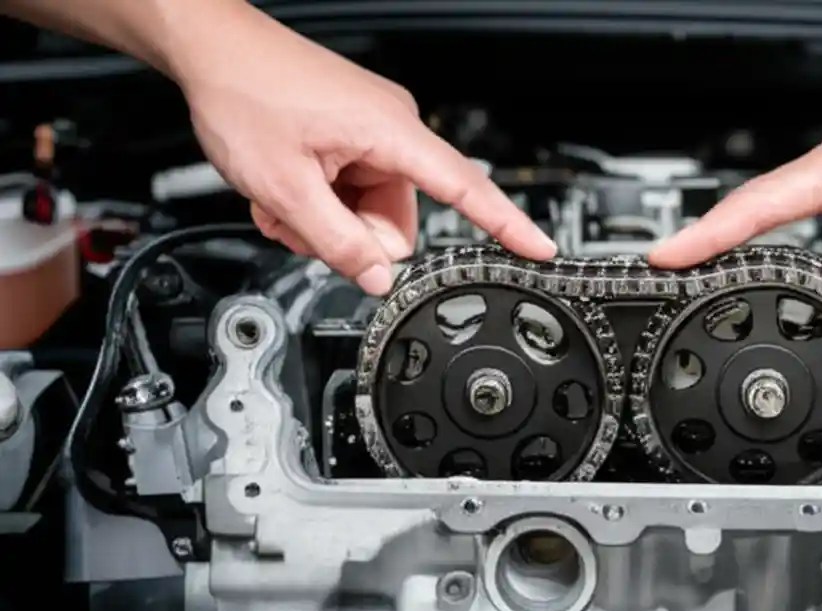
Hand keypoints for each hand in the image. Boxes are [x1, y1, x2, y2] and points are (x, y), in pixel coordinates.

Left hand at [172, 3, 555, 294]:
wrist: (209, 49)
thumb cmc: (244, 92)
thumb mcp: (284, 187)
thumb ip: (336, 243)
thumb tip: (376, 279)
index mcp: (391, 133)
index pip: (467, 188)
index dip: (506, 225)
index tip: (540, 249)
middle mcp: (392, 128)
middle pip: (396, 221)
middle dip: (348, 234)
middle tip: (300, 219)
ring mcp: (370, 131)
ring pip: (368, 212)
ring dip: (324, 219)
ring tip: (282, 199)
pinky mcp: (350, 133)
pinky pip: (350, 190)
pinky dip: (317, 200)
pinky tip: (284, 187)